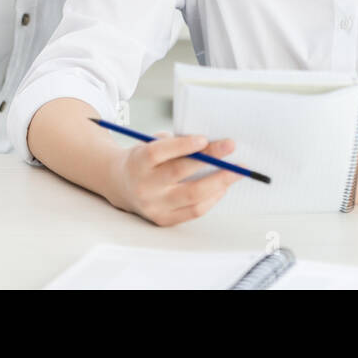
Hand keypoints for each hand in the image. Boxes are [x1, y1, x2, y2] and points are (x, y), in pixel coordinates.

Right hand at [106, 131, 241, 225]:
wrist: (121, 185)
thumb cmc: (144, 159)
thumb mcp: (150, 144)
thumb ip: (174, 144)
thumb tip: (211, 144)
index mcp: (138, 162)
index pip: (159, 153)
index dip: (182, 146)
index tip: (204, 138)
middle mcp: (144, 186)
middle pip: (180, 173)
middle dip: (210, 158)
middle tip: (231, 146)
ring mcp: (154, 206)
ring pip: (192, 196)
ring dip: (219, 182)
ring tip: (236, 171)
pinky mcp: (164, 220)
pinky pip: (194, 210)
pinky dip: (212, 198)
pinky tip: (222, 186)